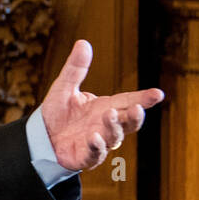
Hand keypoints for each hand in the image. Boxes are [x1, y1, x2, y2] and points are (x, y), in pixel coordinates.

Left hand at [39, 39, 163, 170]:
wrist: (40, 136)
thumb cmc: (57, 112)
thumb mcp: (64, 87)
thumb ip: (76, 68)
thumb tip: (83, 42)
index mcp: (105, 107)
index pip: (128, 101)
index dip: (143, 98)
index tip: (158, 94)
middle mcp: (106, 125)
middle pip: (128, 122)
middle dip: (134, 116)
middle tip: (136, 108)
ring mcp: (98, 142)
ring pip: (114, 137)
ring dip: (114, 127)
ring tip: (108, 115)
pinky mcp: (85, 157)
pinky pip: (94, 154)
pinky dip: (97, 147)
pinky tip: (94, 137)